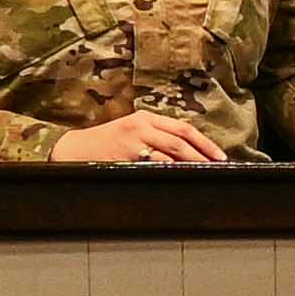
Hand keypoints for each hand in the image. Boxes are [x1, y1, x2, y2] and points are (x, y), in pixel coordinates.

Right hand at [50, 109, 229, 166]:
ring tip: (204, 174)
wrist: (74, 150)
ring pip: (170, 153)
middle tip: (218, 168)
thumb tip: (188, 154)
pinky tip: (179, 178)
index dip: (205, 143)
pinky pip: (153, 165)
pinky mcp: (125, 156)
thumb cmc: (105, 143)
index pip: (183, 128)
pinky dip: (169, 171)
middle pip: (181, 141)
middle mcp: (141, 126)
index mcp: (145, 118)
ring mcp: (133, 141)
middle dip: (203, 156)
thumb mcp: (131, 132)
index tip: (220, 156)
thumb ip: (156, 137)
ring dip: (190, 165)